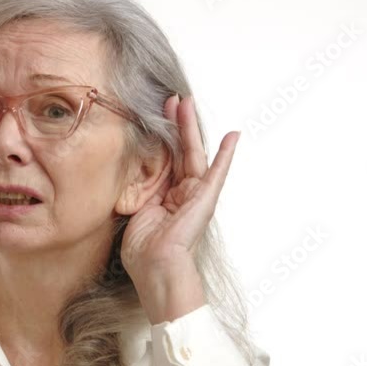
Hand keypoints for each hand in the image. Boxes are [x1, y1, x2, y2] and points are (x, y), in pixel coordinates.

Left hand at [120, 94, 239, 323]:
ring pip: (193, 153)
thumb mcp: (136, 211)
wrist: (155, 267)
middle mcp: (183, 194)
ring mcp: (195, 195)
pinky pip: (217, 172)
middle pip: (180, 151)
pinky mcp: (205, 198)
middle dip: (175, 124)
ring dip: (189, 127)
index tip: (156, 115)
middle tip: (172, 98)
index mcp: (166, 197)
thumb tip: (133, 171)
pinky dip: (226, 154)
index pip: (166, 160)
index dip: (162, 137)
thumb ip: (141, 190)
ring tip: (186, 102)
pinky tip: (234, 136)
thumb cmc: (143, 250)